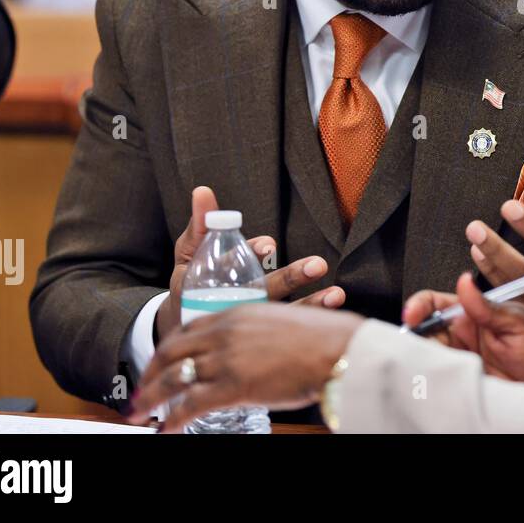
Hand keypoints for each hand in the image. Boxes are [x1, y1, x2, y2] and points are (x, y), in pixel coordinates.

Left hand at [130, 303, 360, 431]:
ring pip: (174, 378)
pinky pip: (190, 405)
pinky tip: (166, 430)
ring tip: (140, 412)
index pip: (190, 328)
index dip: (170, 346)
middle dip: (151, 372)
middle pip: (173, 351)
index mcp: (238, 313)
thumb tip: (258, 350)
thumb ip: (263, 332)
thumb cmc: (324, 336)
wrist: (339, 348)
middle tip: (140, 390)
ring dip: (152, 397)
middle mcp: (226, 333)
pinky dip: (173, 420)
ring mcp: (227, 359)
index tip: (161, 360)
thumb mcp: (284, 321)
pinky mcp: (233, 386)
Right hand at [155, 186, 345, 342]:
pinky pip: (293, 322)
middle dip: (291, 278)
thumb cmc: (189, 284)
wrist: (186, 333)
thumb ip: (201, 224)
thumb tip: (203, 191)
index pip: (233, 265)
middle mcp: (237, 301)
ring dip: (312, 303)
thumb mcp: (190, 255)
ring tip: (337, 294)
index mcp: (215, 282)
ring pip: (284, 312)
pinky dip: (315, 313)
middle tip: (317, 265)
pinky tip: (338, 302)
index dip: (250, 254)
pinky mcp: (269, 328)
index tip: (269, 246)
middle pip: (266, 289)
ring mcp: (255, 317)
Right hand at [402, 274, 523, 389]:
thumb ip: (488, 305)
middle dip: (414, 336)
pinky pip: (439, 378)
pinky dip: (431, 379)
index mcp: (472, 313)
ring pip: (427, 354)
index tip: (412, 315)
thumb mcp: (518, 322)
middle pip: (423, 330)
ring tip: (425, 362)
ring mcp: (460, 358)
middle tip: (414, 344)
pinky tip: (435, 379)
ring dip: (421, 357)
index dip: (419, 307)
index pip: (434, 303)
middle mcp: (461, 334)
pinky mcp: (462, 381)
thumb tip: (465, 281)